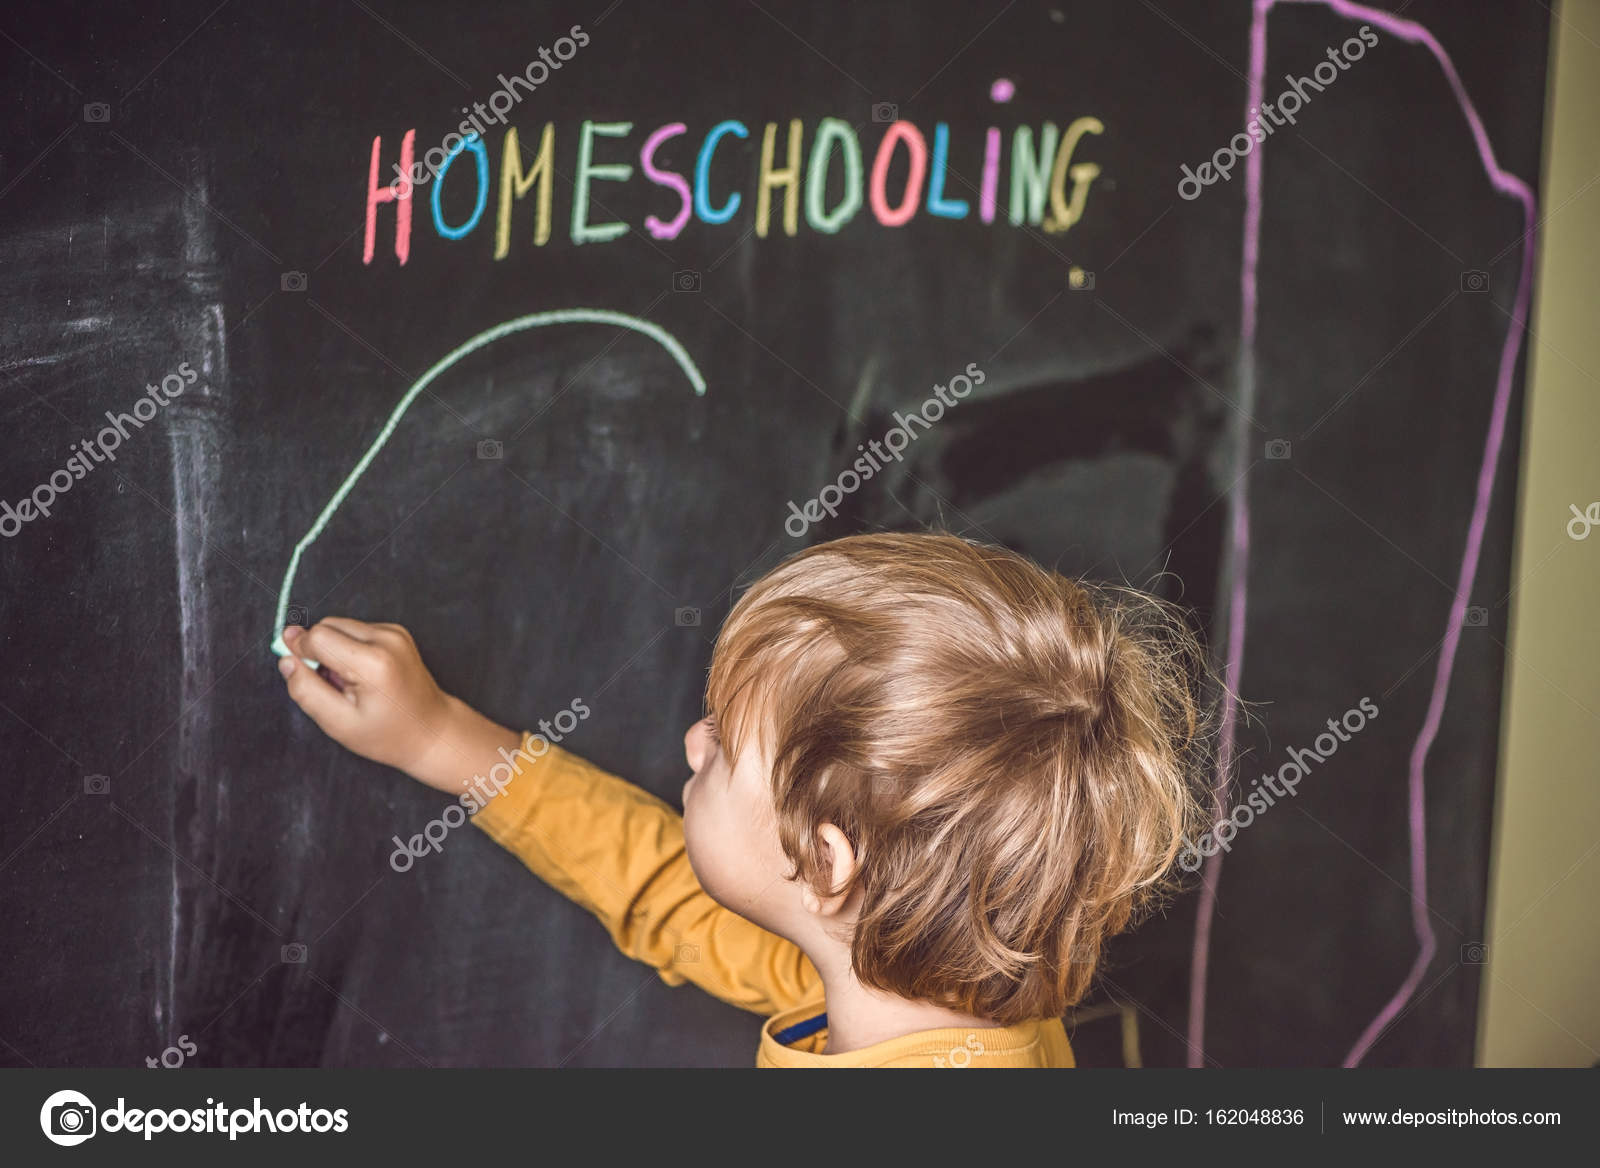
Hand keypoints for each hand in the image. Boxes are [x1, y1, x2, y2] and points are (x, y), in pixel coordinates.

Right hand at [278, 618, 520, 793]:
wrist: (430, 730)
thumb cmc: (387, 734)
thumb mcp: (338, 723)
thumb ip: (306, 689)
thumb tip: (286, 659)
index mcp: (373, 662)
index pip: (317, 636)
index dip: (300, 653)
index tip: (302, 673)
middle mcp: (387, 639)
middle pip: (327, 626)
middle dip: (318, 652)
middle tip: (332, 686)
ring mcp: (395, 632)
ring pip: (340, 626)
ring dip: (333, 650)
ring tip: (349, 684)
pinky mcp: (396, 631)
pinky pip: (356, 630)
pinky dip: (349, 649)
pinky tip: (362, 676)